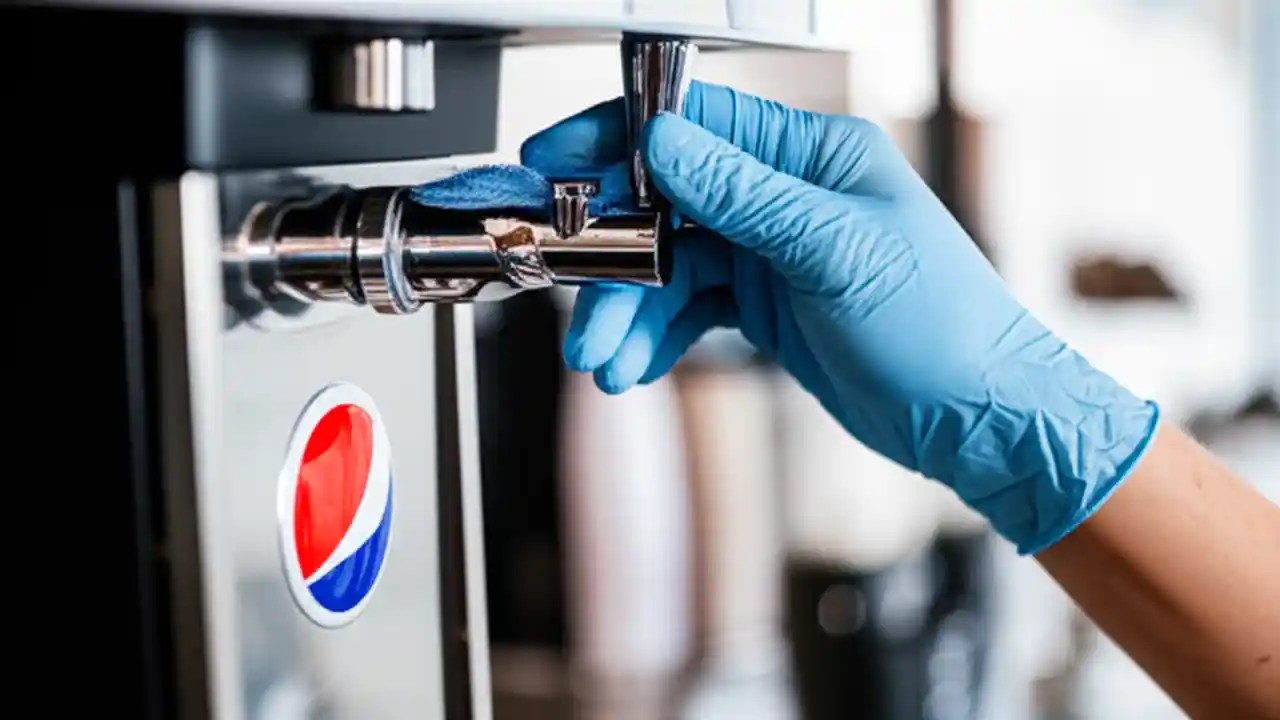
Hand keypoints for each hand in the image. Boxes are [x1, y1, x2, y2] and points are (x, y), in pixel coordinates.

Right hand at [521, 82, 1159, 553]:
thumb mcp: (836, 253)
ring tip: (606, 360)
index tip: (556, 159)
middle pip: (667, 204)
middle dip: (614, 257)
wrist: (978, 421)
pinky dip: (659, 336)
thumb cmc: (942, 329)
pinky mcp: (767, 303)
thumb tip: (663, 142)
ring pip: (671, 266)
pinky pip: (691, 308)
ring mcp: (774, 251)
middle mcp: (788, 195)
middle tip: (578, 304)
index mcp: (814, 156)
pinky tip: (639, 367)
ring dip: (630, 312)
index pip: (697, 124)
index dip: (617, 138)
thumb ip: (743, 195)